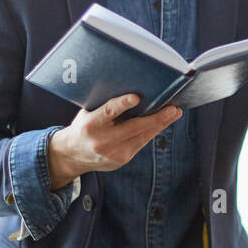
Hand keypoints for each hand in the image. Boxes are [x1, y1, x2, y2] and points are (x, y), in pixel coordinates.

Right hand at [47, 93, 182, 188]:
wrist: (72, 155)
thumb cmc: (84, 126)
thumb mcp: (88, 113)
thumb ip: (106, 104)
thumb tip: (133, 87)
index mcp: (91, 125)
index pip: (108, 112)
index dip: (122, 104)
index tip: (136, 97)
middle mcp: (102, 141)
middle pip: (134, 128)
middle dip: (156, 118)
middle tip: (173, 108)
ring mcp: (113, 153)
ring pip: (142, 137)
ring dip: (161, 124)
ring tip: (175, 113)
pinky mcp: (122, 160)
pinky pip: (141, 143)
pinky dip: (152, 131)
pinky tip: (163, 122)